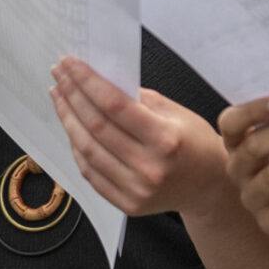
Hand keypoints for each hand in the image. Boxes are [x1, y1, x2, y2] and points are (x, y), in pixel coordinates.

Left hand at [48, 57, 228, 216]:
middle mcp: (149, 167)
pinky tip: (71, 127)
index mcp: (165, 139)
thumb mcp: (175, 112)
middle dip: (72, 96)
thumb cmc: (194, 143)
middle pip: (96, 126)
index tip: (69, 63)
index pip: (114, 105)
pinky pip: (91, 173)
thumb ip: (138, 98)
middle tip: (59, 74)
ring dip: (68, 120)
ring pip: (87, 150)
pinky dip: (77, 148)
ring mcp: (137, 189)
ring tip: (58, 97)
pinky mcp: (128, 204)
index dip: (87, 82)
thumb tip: (100, 80)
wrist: (209, 186)